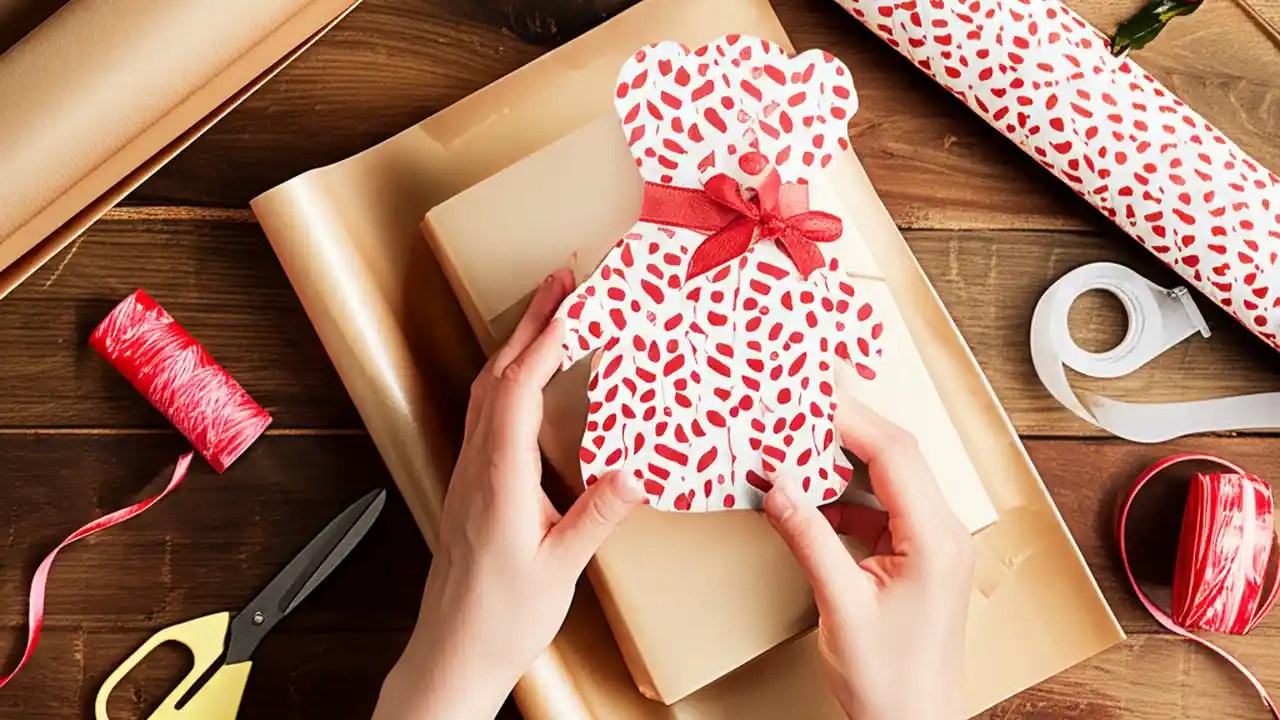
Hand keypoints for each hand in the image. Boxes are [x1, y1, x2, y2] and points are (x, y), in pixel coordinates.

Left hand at [374, 268, 645, 719]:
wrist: (451, 655)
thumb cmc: (499, 619)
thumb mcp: (561, 568)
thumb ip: (598, 515)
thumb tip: (637, 467)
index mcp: (498, 480)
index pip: (519, 390)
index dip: (547, 340)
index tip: (573, 301)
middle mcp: (477, 468)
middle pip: (498, 376)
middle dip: (530, 323)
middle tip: (560, 281)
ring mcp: (469, 475)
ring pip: (486, 392)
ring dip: (517, 347)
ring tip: (548, 316)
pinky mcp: (471, 488)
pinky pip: (485, 415)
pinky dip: (509, 380)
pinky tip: (525, 381)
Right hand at [763, 394, 973, 719]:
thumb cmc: (890, 681)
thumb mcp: (840, 605)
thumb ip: (809, 538)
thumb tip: (778, 486)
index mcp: (935, 539)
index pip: (893, 454)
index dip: (850, 417)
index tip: (809, 394)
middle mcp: (942, 533)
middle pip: (896, 455)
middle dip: (848, 426)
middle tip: (802, 402)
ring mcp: (932, 545)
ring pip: (889, 478)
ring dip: (844, 460)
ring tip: (798, 444)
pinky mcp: (917, 559)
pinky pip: (882, 508)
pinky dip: (845, 497)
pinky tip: (810, 499)